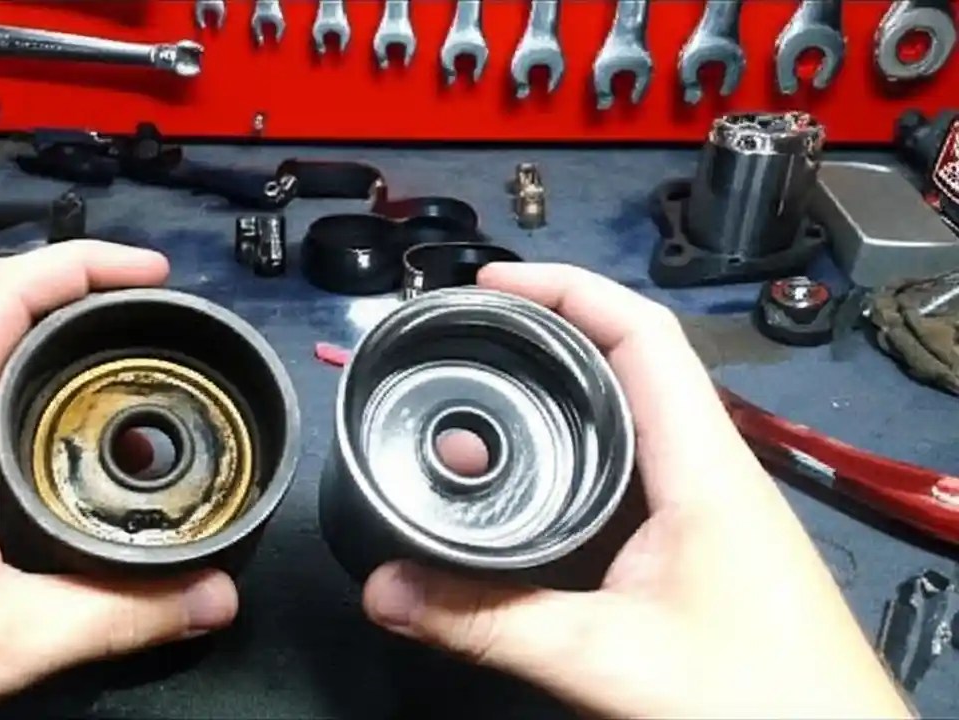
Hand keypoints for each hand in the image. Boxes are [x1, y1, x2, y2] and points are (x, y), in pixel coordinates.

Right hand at [363, 264, 908, 718]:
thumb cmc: (757, 699)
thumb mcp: (604, 657)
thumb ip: (489, 623)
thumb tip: (388, 591)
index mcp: (702, 466)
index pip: (640, 334)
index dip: (565, 290)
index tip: (490, 285)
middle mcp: (709, 469)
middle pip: (625, 362)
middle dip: (542, 336)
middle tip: (464, 339)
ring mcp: (707, 504)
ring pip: (625, 419)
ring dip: (555, 397)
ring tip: (478, 400)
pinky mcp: (698, 541)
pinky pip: (627, 470)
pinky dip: (570, 455)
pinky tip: (524, 485)